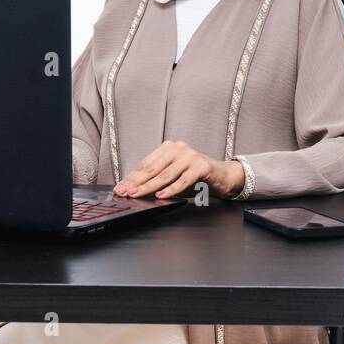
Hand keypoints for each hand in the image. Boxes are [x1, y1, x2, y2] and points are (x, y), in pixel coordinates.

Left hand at [113, 140, 244, 199]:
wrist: (222, 175)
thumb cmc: (194, 176)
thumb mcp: (173, 174)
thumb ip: (157, 178)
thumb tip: (135, 188)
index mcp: (168, 147)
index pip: (145, 163)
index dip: (131, 176)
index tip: (121, 187)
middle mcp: (178, 148)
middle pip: (153, 168)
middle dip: (136, 182)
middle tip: (125, 192)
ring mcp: (190, 156)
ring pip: (165, 175)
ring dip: (149, 187)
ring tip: (138, 194)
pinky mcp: (201, 166)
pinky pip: (183, 180)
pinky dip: (171, 189)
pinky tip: (161, 195)